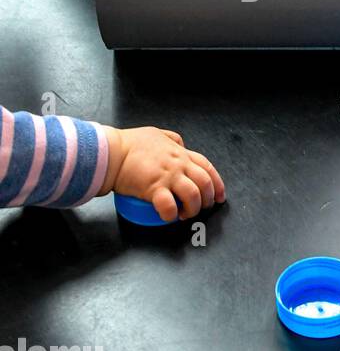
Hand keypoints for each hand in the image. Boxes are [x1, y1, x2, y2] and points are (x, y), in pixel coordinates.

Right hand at [102, 126, 225, 221]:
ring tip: (184, 214)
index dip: (217, 183)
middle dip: (208, 199)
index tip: (220, 196)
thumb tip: (180, 143)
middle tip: (202, 208)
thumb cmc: (128, 143)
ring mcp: (167, 176)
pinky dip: (172, 214)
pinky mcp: (153, 188)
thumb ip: (171, 139)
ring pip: (193, 195)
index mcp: (180, 153)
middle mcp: (178, 164)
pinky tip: (169, 216)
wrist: (109, 152)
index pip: (208, 167)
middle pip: (205, 183)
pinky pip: (169, 206)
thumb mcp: (156, 134)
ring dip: (192, 209)